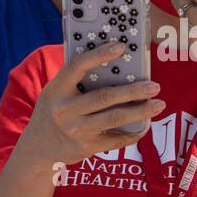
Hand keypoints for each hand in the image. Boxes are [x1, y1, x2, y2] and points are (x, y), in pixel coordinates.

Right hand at [21, 42, 162, 167]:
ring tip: (159, 104)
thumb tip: (113, 63)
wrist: (37, 150)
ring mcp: (75, 130)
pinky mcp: (85, 148)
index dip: (100, 55)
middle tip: (155, 86)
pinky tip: (145, 125)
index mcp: (56, 89)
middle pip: (105, 97)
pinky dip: (133, 133)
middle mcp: (65, 110)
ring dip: (141, 111)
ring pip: (114, 118)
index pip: (78, 66)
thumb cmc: (53, 112)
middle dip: (134, 91)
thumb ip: (76, 80)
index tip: (121, 47)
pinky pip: (115, 140)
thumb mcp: (55, 92)